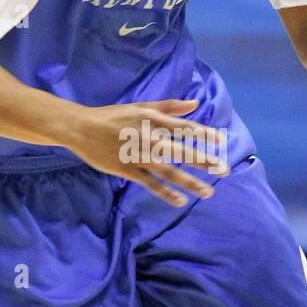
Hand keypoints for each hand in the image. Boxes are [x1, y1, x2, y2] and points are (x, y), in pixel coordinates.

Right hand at [67, 98, 229, 206]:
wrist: (82, 128)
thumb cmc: (114, 115)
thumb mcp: (141, 106)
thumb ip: (169, 106)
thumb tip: (195, 104)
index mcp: (153, 120)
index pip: (184, 127)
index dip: (204, 134)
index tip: (222, 141)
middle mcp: (148, 138)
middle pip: (181, 151)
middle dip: (204, 161)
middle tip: (224, 170)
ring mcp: (138, 156)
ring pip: (169, 171)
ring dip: (190, 183)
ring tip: (208, 193)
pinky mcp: (128, 170)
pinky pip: (151, 184)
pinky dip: (166, 193)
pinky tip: (180, 202)